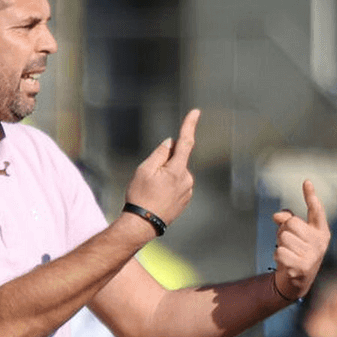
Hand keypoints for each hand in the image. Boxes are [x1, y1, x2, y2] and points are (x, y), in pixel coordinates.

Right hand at [123, 110, 199, 234]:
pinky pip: (177, 184)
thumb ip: (160, 154)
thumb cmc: (140, 196)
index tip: (196, 112)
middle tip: (148, 177)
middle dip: (165, 161)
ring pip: (176, 173)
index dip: (189, 125)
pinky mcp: (185, 200)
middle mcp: (187, 179)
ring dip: (166, 175)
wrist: (143, 225)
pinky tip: (157, 197)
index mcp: (177, 170)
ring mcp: (188, 191)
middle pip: (177, 160)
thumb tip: (170, 143)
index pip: (186, 142)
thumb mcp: (144, 170)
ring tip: (151, 191)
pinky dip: (168, 185)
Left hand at [271, 180, 329, 300]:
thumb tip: (278, 216)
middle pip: (292, 223)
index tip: (306, 182)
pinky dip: (278, 257)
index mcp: (321, 231)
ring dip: (280, 245)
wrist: (297, 282)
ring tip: (288, 253)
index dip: (310, 196)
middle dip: (284, 231)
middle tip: (289, 243)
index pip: (316, 210)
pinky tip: (286, 263)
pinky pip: (280, 252)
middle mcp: (320, 241)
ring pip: (283, 237)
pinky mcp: (302, 266)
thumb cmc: (296, 252)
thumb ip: (288, 220)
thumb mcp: (294, 235)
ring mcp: (313, 254)